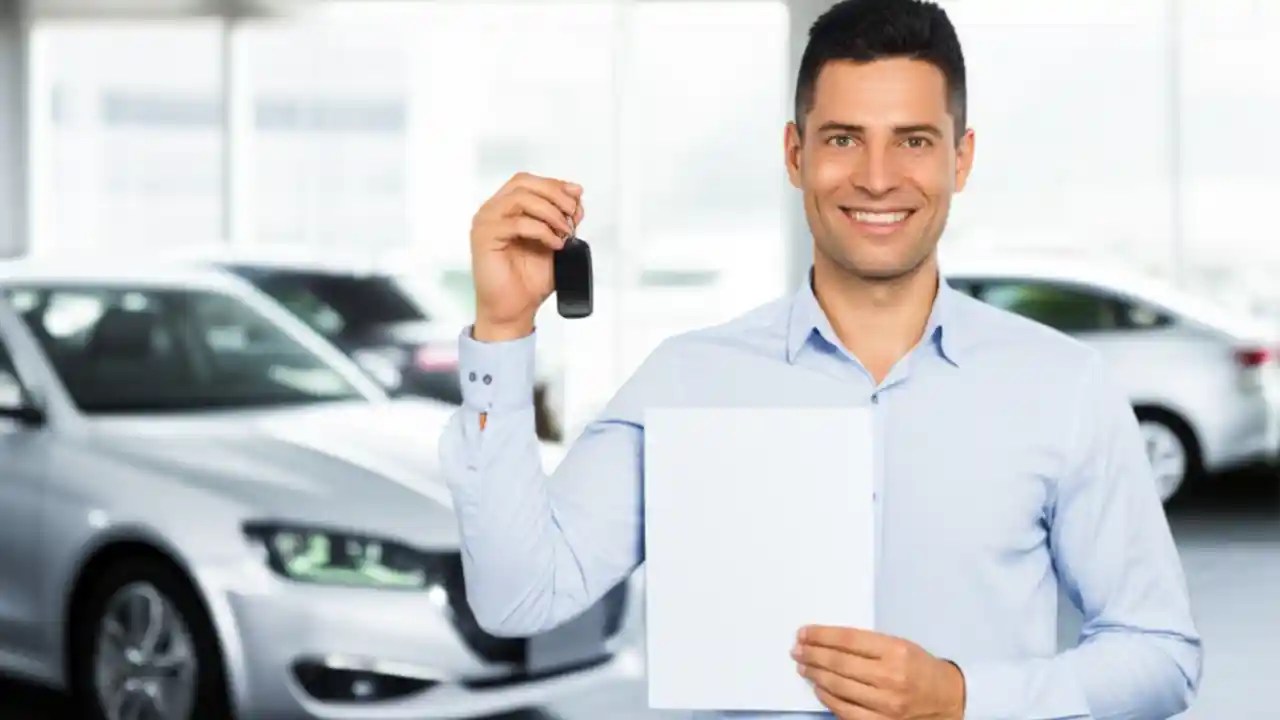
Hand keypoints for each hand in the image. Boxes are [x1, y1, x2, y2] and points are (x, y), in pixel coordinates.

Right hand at [469, 172, 584, 340]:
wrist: (514, 309)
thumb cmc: (529, 279)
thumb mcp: (556, 240)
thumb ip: (564, 217)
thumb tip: (576, 195)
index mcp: (505, 208)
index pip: (527, 181)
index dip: (554, 184)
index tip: (576, 195)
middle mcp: (492, 211)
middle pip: (523, 184)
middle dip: (555, 194)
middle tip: (573, 213)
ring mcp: (485, 223)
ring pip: (521, 199)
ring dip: (550, 212)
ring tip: (565, 231)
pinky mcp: (484, 238)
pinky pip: (517, 224)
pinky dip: (542, 231)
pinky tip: (554, 244)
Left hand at [792, 625, 964, 719]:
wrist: (948, 699)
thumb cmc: (921, 668)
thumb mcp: (900, 645)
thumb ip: (867, 644)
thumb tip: (827, 641)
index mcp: (896, 651)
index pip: (848, 640)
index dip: (821, 636)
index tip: (804, 633)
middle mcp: (890, 677)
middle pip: (838, 663)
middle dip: (812, 654)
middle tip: (797, 649)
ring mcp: (885, 704)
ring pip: (838, 687)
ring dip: (815, 675)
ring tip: (803, 666)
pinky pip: (844, 710)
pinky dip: (827, 698)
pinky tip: (818, 688)